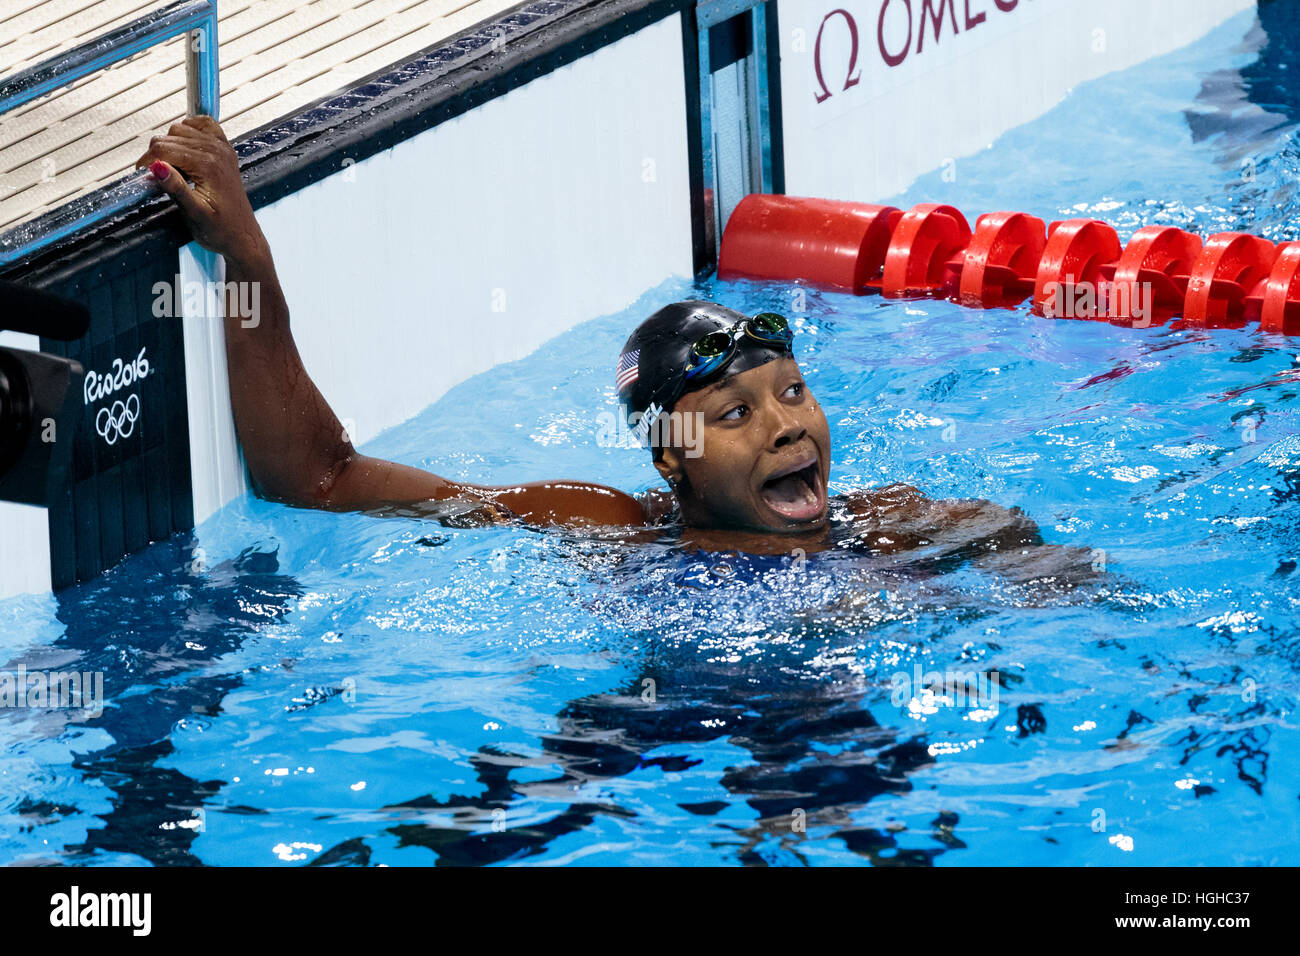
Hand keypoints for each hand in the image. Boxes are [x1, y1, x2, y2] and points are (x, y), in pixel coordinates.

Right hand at [135, 116, 267, 266]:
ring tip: (171, 168)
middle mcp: (217, 151)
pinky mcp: (225, 151)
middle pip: (170, 137)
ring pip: (182, 129)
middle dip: (156, 154)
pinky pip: (204, 125)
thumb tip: (156, 167)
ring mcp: (223, 149)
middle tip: (155, 177)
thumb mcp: (194, 214)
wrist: (243, 238)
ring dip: (170, 144)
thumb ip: (175, 188)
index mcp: (209, 165)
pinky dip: (190, 130)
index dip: (146, 161)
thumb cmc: (221, 230)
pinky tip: (184, 148)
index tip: (141, 176)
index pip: (164, 149)